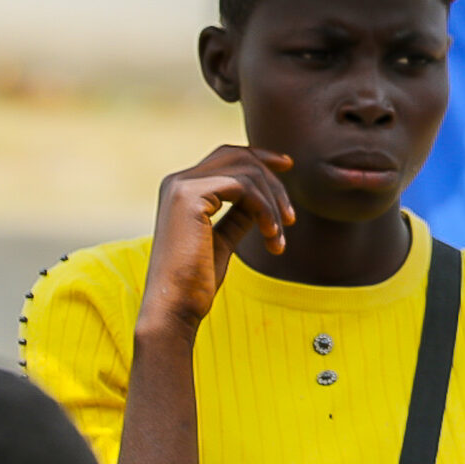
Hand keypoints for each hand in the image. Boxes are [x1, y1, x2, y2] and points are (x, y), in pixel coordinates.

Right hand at [138, 147, 294, 336]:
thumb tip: (263, 198)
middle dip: (272, 180)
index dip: (260, 156)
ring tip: (279, 237)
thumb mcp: (223, 240)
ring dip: (273, 203)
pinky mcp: (190, 197)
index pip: (226, 155)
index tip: (287, 165)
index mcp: (181, 189)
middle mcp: (177, 181)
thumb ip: (239, 215)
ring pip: (246, 171)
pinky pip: (244, 187)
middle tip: (291, 217)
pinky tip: (272, 234)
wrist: (173, 308)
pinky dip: (265, 208)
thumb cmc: (195, 283)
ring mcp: (181, 186)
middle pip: (239, 156)